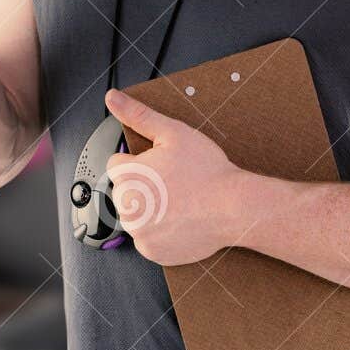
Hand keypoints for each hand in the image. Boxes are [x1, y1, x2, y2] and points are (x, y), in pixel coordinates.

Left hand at [103, 90, 243, 265]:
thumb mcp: (173, 133)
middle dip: (143, 187)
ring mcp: (138, 231)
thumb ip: (138, 115)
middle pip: (124, 192)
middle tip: (174, 185)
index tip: (160, 168)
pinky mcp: (151, 251)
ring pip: (135, 216)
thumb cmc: (208, 171)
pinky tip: (179, 222)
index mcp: (126, 175)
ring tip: (179, 203)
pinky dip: (160, 234)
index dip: (139, 163)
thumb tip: (113, 98)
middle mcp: (126, 205)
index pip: (117, 166)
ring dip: (150, 211)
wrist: (236, 207)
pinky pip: (147, 240)